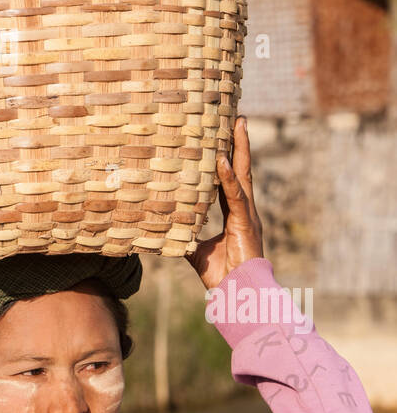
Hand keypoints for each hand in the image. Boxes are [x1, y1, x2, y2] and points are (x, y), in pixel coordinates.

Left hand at [186, 116, 264, 290]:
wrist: (237, 296)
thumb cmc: (222, 276)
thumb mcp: (196, 251)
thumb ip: (184, 237)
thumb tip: (164, 230)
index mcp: (235, 214)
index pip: (231, 179)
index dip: (228, 158)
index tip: (224, 135)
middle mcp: (244, 210)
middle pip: (242, 169)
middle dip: (239, 143)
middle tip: (238, 117)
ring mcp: (248, 215)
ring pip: (243, 175)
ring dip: (239, 149)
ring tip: (237, 124)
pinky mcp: (246, 223)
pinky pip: (236, 196)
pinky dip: (228, 178)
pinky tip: (221, 160)